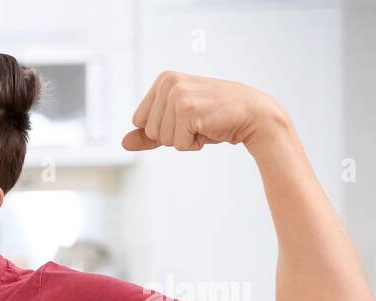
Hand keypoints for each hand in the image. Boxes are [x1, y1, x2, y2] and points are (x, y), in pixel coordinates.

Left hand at [122, 71, 285, 151]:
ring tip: (203, 123)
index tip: (185, 117)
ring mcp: (178, 95)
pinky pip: (178, 144)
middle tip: (197, 121)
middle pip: (149, 131)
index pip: (139, 121)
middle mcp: (168, 82)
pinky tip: (209, 128)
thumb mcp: (177, 123)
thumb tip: (123, 143)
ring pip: (162, 139)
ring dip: (184, 140)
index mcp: (163, 80)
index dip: (162, 128)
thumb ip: (148, 133)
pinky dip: (193, 144)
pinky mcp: (188, 110)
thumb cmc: (214, 117)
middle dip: (172, 135)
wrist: (252, 114)